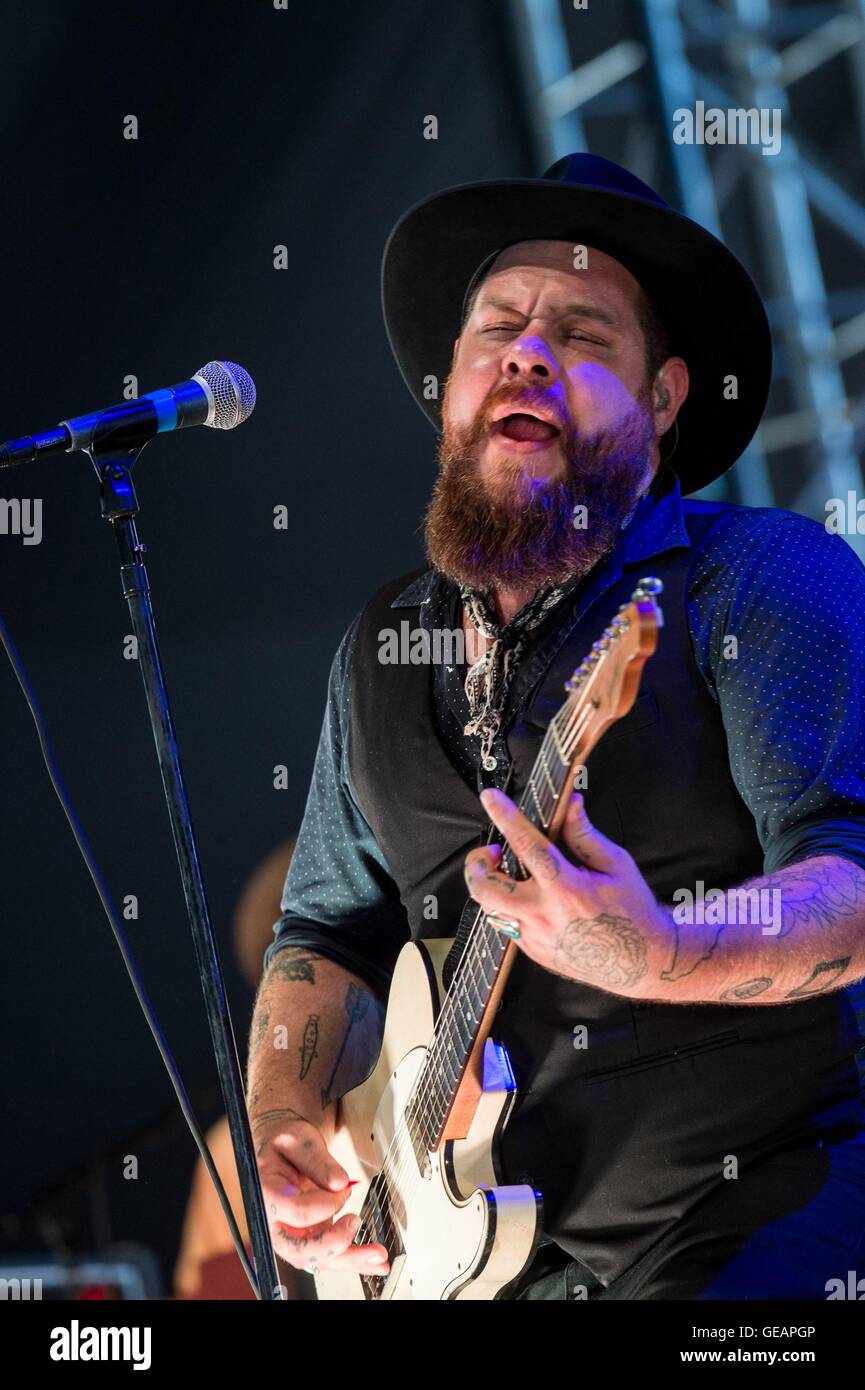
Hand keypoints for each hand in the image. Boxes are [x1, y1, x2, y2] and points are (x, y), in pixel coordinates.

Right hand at [253, 1111, 388, 1275]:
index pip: (296, 1213)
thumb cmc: (287, 1146)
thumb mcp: (298, 1140)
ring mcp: (291, 1235)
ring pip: (317, 1260)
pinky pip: (329, 1256)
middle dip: (335, 1244)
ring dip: (350, 1260)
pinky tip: (373, 1260)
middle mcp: (274, 1223)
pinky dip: (352, 1259)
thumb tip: (339, 1183)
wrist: (284, 1153)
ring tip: (379, 1257)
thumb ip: (316, 1159)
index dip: (326, 1204)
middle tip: (357, 1223)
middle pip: (301, 1250)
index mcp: (267, 1195)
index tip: (344, 1188)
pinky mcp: (309, 1239)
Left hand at [463, 787, 667, 996]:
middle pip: (486, 889)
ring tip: (509, 874)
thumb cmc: (632, 910)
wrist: (642, 963)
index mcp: (566, 889)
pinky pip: (506, 925)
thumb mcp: (617, 865)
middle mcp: (544, 915)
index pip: (526, 845)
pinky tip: (526, 898)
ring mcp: (535, 937)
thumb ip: (585, 835)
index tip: (490, 798)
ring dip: (491, 886)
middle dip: (477, 865)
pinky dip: (508, 907)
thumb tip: (571, 804)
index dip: (505, 817)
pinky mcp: (532, 952)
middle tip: (492, 853)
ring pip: (489, 909)